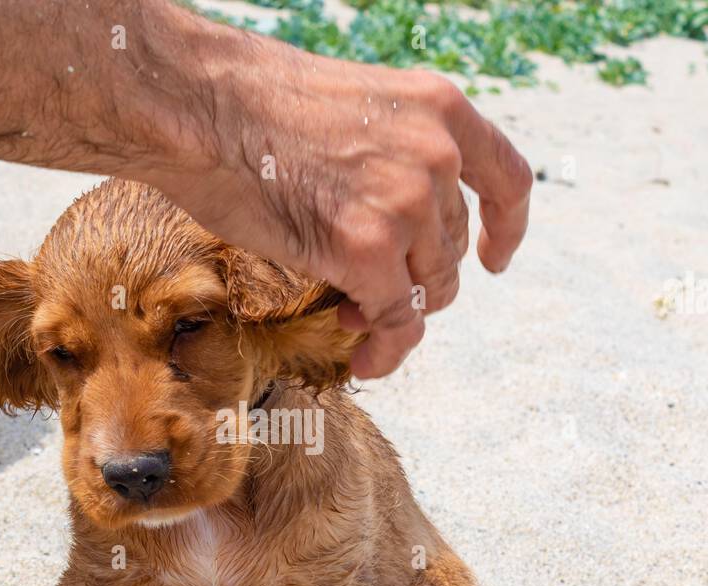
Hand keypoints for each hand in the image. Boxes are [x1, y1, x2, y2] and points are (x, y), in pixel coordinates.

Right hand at [148, 41, 531, 378]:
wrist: (200, 104)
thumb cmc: (252, 105)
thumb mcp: (355, 109)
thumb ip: (392, 154)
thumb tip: (397, 224)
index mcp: (439, 108)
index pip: (507, 177)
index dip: (506, 227)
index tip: (494, 258)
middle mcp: (436, 154)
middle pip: (453, 247)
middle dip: (417, 280)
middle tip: (370, 297)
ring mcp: (407, 202)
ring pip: (428, 289)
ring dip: (395, 314)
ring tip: (351, 317)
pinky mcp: (368, 248)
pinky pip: (396, 321)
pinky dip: (386, 351)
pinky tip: (363, 359)